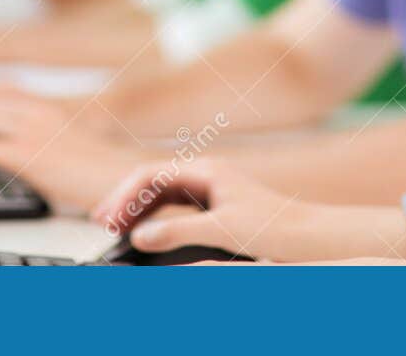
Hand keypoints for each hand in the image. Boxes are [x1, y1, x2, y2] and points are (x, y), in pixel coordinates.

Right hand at [93, 160, 397, 263]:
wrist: (306, 234)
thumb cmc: (273, 226)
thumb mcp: (223, 230)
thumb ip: (179, 231)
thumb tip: (140, 235)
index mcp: (207, 171)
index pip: (152, 174)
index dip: (124, 195)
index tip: (106, 217)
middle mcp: (206, 175)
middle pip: (153, 180)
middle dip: (124, 199)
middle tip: (99, 222)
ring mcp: (209, 189)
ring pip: (161, 194)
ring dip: (137, 209)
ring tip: (113, 227)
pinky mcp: (214, 206)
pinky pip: (174, 207)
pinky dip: (154, 217)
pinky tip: (143, 231)